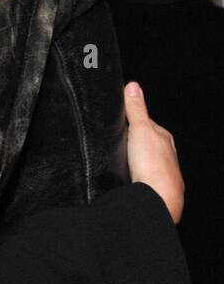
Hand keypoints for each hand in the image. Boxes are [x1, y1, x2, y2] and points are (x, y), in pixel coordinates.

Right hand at [125, 82, 183, 223]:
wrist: (157, 197)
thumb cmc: (152, 164)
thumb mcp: (140, 128)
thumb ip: (136, 109)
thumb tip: (133, 86)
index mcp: (164, 137)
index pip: (146, 123)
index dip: (132, 121)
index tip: (120, 120)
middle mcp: (166, 154)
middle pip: (146, 143)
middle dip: (132, 143)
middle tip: (117, 142)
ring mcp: (161, 171)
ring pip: (144, 161)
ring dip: (134, 160)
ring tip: (120, 160)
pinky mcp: (154, 187)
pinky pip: (142, 175)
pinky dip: (135, 174)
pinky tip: (127, 176)